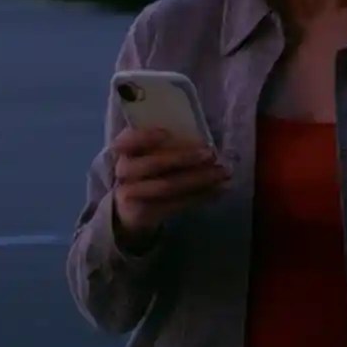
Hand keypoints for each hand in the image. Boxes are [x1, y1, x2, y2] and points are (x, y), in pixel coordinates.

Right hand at [110, 127, 230, 249]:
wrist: (128, 208)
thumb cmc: (145, 169)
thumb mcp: (147, 153)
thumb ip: (165, 145)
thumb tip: (201, 140)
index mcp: (124, 149)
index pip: (128, 140)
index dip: (146, 136)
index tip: (167, 133)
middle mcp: (124, 171)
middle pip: (153, 164)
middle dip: (183, 158)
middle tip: (210, 154)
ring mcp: (133, 194)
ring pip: (168, 186)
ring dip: (199, 178)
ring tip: (223, 173)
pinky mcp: (146, 213)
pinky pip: (177, 204)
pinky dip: (201, 196)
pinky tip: (219, 189)